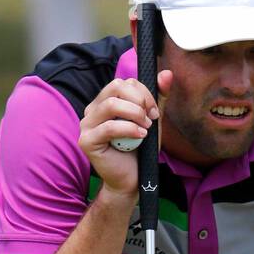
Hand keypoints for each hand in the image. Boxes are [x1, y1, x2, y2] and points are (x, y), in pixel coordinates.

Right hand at [78, 72, 172, 197]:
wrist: (133, 180)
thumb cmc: (139, 151)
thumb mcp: (152, 121)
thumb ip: (158, 98)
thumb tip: (167, 73)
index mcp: (105, 102)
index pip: (123, 83)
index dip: (143, 93)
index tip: (154, 112)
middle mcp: (93, 110)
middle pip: (115, 87)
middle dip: (139, 100)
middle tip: (151, 119)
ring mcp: (87, 125)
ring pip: (111, 104)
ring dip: (135, 114)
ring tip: (145, 129)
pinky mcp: (86, 141)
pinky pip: (109, 127)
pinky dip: (129, 129)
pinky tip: (140, 136)